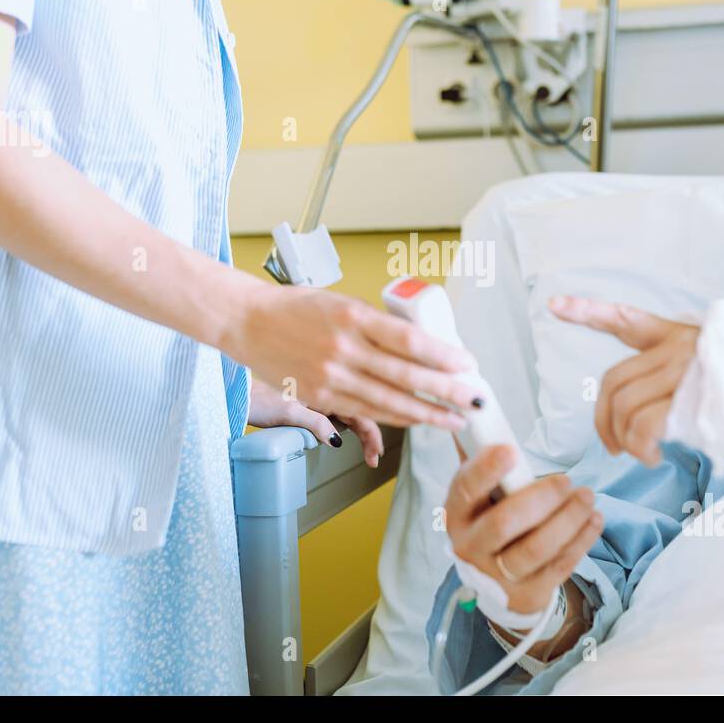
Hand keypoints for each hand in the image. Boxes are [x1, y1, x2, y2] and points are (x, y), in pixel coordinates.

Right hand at [240, 284, 482, 431]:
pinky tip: (418, 420)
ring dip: (428, 413)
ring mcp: (331, 376)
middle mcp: (344, 348)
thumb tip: (424, 345)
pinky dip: (397, 417)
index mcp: (353, 316)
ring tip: (455, 419)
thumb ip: (379, 324)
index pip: (410, 341)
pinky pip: (367, 411)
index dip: (444, 356)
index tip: (468, 364)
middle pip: (407, 376)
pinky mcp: (320, 396)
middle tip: (475, 398)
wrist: (248, 322)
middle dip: (448, 391)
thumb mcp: (343, 302)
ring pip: (390, 402)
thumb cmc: (297, 307)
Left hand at [246, 379, 385, 466]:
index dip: (372, 434)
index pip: (360, 410)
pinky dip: (347, 427)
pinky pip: (338, 414)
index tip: (375, 455)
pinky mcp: (312, 404)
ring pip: (351, 413)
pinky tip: (347, 438)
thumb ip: (316, 424)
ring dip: (362, 432)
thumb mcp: (289, 413)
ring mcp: (320, 397)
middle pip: (360, 411)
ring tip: (368, 452)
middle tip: (374, 459)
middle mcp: (327, 390)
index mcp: (326, 388)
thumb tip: (338, 441)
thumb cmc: (259, 400)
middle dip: (371, 435)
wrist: (239, 395)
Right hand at [446, 445, 601, 614]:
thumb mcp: (481, 491)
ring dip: (568, 519)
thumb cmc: (492, 519)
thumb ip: (480, 452)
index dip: (486, 469)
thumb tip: (478, 405)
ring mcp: (498, 574)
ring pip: (536, 548)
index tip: (510, 450)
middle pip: (505, 522)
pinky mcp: (528, 592)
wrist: (496, 580)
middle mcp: (471, 546)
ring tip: (587, 497)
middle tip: (568, 481)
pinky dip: (582, 540)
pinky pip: (559, 566)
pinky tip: (594, 519)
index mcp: (457, 513)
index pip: (465, 489)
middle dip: (542, 497)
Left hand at [549, 294, 699, 465]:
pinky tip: (654, 457)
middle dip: (603, 420)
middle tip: (611, 447)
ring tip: (644, 455)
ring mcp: (682, 369)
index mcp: (680, 335)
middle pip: (613, 381)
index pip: (626, 319)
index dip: (587, 312)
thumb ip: (675, 374)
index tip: (554, 305)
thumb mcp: (714, 371)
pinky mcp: (687, 396)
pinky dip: (639, 448)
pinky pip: (640, 427)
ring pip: (623, 405)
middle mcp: (678, 346)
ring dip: (624, 440)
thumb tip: (639, 407)